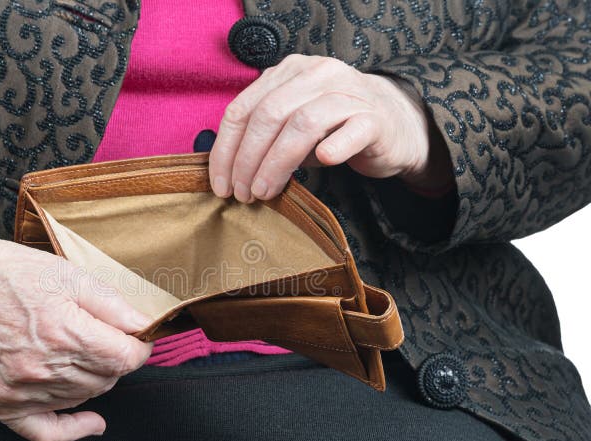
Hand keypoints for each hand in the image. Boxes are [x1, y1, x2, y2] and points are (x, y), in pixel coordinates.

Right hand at [0, 233, 153, 440]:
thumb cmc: (4, 273)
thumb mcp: (65, 273)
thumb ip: (111, 303)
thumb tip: (145, 325)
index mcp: (63, 331)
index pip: (126, 358)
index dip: (139, 345)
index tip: (136, 335)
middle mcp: (42, 368)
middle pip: (108, 378)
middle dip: (115, 357)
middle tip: (106, 336)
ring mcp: (19, 391)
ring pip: (84, 398)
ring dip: (94, 379)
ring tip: (82, 353)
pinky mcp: (0, 405)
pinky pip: (46, 433)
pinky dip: (73, 429)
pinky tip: (93, 422)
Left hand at [208, 54, 453, 201]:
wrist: (394, 126)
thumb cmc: (334, 128)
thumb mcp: (291, 126)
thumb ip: (261, 137)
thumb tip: (227, 172)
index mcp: (288, 73)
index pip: (243, 108)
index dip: (226, 149)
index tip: (220, 185)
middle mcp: (317, 74)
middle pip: (269, 115)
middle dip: (247, 159)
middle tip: (243, 193)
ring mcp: (348, 93)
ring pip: (302, 123)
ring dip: (277, 162)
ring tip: (265, 191)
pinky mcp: (374, 118)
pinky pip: (350, 131)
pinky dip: (332, 148)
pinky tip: (321, 163)